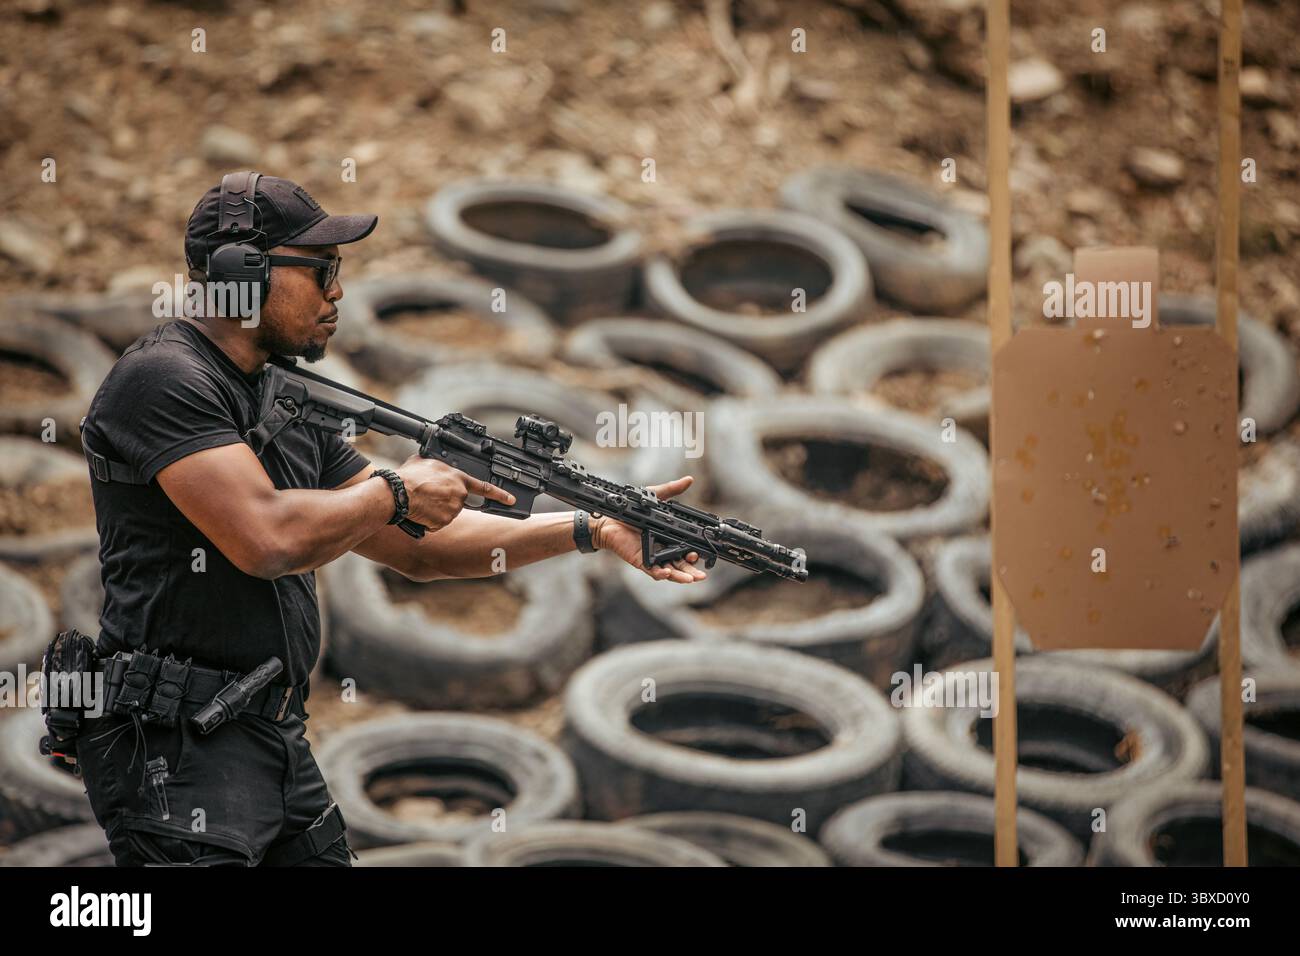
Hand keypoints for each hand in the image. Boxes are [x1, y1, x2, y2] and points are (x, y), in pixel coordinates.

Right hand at [394, 454, 515, 531]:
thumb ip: (438, 465)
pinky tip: (421, 512)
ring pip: (448, 513)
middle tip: (429, 495)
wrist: (398, 494)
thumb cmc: (409, 476)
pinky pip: (438, 524)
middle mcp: (459, 495)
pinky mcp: (443, 523)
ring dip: (437, 510)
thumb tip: (433, 463)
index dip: (500, 494)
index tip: (511, 499)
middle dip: (446, 500)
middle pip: (458, 501)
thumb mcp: (425, 461)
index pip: (484, 487)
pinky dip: (430, 521)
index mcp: (458, 478)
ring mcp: (453, 510)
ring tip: (421, 501)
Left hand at [591, 475, 707, 583]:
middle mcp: (663, 550)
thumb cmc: (632, 510)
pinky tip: (667, 573)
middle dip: (692, 571)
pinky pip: (652, 571)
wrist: (610, 518)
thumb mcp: (656, 498)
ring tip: (691, 578)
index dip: (695, 553)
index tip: (701, 553)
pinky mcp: (641, 561)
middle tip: (701, 574)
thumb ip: (672, 490)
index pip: (687, 549)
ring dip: (681, 576)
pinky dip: (661, 573)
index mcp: (670, 538)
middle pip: (682, 565)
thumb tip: (688, 480)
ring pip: (670, 571)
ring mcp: (652, 557)